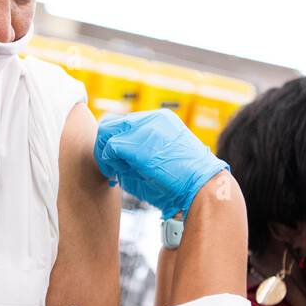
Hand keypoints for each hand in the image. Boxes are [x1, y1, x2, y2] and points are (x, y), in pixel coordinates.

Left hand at [94, 109, 229, 218]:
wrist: (202, 187)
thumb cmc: (182, 184)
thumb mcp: (160, 160)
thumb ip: (137, 154)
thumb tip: (111, 158)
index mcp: (161, 121)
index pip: (125, 124)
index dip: (115, 144)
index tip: (116, 165)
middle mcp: (152, 119)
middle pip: (112, 123)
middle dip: (104, 147)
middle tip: (108, 169)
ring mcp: (144, 127)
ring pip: (107, 132)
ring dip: (105, 155)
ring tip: (113, 173)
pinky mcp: (137, 142)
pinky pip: (110, 147)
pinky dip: (107, 162)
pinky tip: (115, 176)